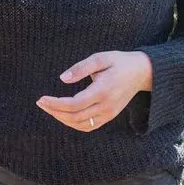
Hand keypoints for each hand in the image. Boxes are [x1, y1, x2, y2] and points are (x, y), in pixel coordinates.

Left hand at [36, 51, 152, 131]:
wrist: (142, 72)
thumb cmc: (120, 62)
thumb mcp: (101, 58)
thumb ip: (81, 68)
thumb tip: (62, 78)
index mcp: (103, 91)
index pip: (74, 104)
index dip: (55, 104)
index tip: (42, 99)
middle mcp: (106, 106)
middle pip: (74, 117)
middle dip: (54, 112)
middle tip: (40, 103)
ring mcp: (109, 114)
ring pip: (80, 125)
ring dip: (62, 119)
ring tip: (49, 108)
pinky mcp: (110, 116)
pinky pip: (89, 126)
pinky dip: (73, 124)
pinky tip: (63, 115)